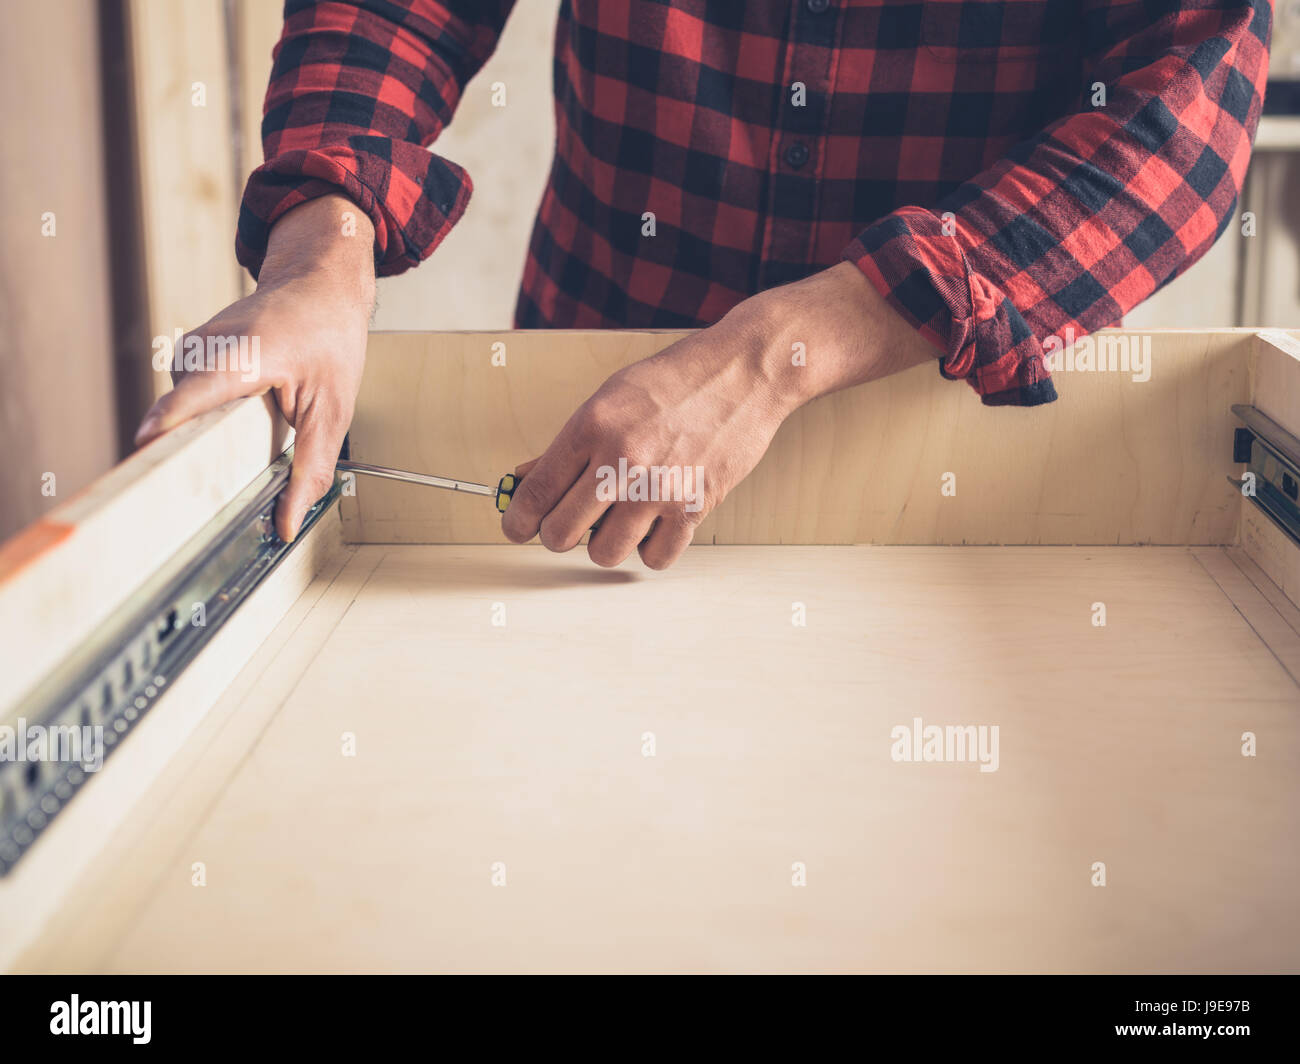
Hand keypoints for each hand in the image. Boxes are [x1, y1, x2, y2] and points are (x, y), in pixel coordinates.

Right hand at [134, 195, 374, 540]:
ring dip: (210, 434)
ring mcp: (192, 350)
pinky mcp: (189, 357)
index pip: (191, 396)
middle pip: (181, 416)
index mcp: (244, 355)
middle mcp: (206, 348)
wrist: (318, 286)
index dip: (166, 429)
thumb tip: (287, 524)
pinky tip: (240, 415)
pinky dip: (210, 417)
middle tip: (210, 493)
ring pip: (185, 413)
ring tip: (248, 433)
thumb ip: (311, 469)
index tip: (145, 457)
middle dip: (194, 456)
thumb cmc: (329, 340)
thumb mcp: (334, 411)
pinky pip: (188, 401)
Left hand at [502, 262, 934, 567]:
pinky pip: (656, 558)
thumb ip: (569, 443)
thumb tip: (527, 478)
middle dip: (558, 535)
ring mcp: (659, 488)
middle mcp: (621, 460)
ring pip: (604, 553)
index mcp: (592, 427)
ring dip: (604, 545)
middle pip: (561, 533)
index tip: (517, 528)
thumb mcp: (610, 396)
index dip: (518, 520)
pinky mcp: (694, 507)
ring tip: (615, 524)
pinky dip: (650, 549)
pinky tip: (652, 527)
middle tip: (568, 526)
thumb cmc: (677, 380)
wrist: (743, 373)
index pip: (536, 492)